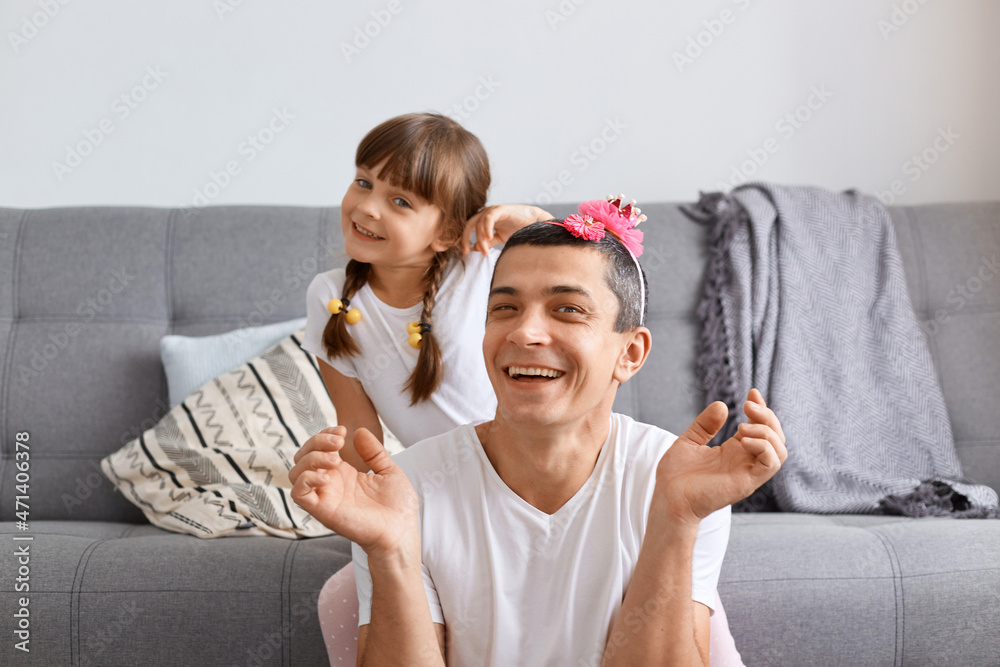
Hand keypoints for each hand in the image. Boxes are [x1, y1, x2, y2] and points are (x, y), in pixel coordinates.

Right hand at [290, 426, 418, 555]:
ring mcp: (325, 497)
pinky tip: (327, 476)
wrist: (401, 531)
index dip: (324, 435)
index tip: (342, 430)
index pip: (319, 449)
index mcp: (344, 473)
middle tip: (338, 441)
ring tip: (335, 458)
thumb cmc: (398, 506)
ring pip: (296, 473)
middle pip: (303, 457)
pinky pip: (299, 494)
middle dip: (316, 442)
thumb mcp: (388, 470)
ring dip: (311, 458)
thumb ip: (373, 452)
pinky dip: (306, 479)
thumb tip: (358, 431)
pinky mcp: (323, 511)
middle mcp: (330, 484)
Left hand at [460, 204, 552, 254]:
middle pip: (469, 224)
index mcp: (484, 220)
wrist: (534, 224)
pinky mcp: (500, 210)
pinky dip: (486, 228)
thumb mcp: (499, 238)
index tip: (465, 252)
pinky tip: (489, 238)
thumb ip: (488, 242)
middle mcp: (486, 213)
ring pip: (478, 224)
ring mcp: (493, 210)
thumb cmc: (518, 229)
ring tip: (485, 251)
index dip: (464, 239)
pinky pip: (488, 218)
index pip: (469, 228)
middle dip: (466, 238)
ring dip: (480, 239)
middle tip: (466, 251)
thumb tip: (475, 248)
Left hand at [654, 389, 786, 524]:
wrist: (667, 499)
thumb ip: (705, 425)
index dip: (762, 409)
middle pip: (775, 436)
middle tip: (748, 405)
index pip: (761, 428)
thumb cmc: (675, 476)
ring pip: (780, 450)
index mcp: (734, 451)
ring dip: (767, 432)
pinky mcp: (746, 483)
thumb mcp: (689, 441)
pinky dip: (764, 448)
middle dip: (767, 416)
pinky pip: (771, 464)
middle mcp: (744, 461)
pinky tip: (743, 441)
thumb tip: (722, 405)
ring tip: (742, 427)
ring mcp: (747, 472)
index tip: (752, 392)